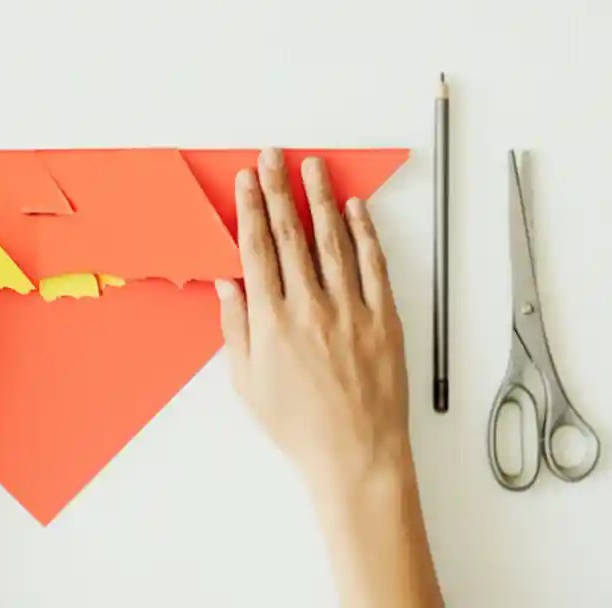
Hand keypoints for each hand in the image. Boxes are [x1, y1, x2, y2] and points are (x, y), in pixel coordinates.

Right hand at [216, 150, 409, 497]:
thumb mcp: (246, 382)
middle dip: (279, 189)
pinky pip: (374, 266)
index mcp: (270, 321)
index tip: (247, 180)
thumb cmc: (298, 426)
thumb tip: (228, 284)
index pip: (257, 249)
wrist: (355, 455)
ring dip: (320, 199)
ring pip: (332, 241)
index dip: (251, 208)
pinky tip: (355, 209)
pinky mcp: (384, 319)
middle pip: (291, 234)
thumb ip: (235, 328)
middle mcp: (309, 307)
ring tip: (313, 168)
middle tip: (273, 156)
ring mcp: (350, 310)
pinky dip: (365, 233)